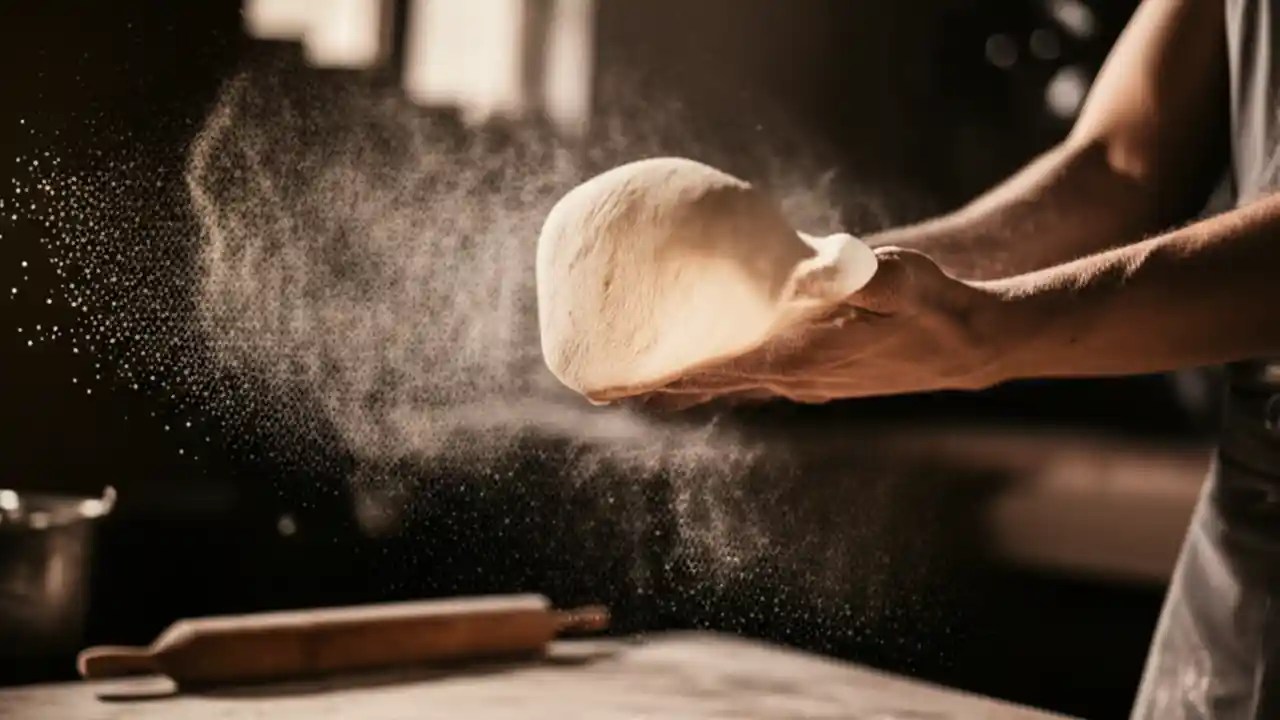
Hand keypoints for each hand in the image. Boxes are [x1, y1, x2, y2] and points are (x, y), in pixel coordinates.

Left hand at [601, 247, 1006, 409]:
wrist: (970, 342)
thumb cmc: (935, 304)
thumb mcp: (899, 279)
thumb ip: (859, 277)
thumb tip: (823, 268)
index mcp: (798, 355)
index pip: (710, 370)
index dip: (656, 377)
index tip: (606, 382)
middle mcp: (791, 376)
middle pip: (703, 385)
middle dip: (649, 387)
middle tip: (593, 385)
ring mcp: (802, 381)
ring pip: (722, 386)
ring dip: (674, 387)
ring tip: (628, 385)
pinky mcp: (815, 374)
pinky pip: (749, 378)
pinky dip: (713, 377)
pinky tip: (700, 366)